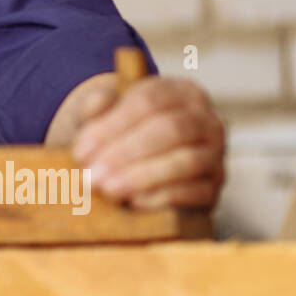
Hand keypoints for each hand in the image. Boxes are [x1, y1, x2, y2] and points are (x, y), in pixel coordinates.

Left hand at [68, 75, 225, 209]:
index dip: (112, 125)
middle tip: (91, 175)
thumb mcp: (105, 117)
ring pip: (186, 161)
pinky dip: (163, 197)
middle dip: (126, 152)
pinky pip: (196, 192)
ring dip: (142, 176)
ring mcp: (215, 155)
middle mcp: (206, 120)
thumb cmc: (120, 137)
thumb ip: (97, 106)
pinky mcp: (214, 189)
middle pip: (170, 129)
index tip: (80, 151)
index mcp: (180, 92)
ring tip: (108, 189)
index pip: (148, 101)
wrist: (138, 171)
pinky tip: (134, 203)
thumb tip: (96, 104)